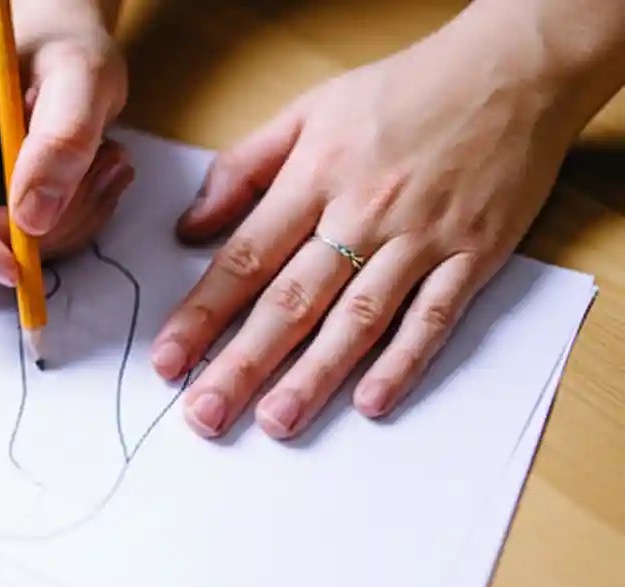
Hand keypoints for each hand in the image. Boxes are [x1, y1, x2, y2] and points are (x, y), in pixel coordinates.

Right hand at [0, 23, 129, 285]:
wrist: (63, 53)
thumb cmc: (65, 50)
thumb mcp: (83, 78)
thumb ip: (63, 139)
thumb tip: (31, 218)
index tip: (13, 260)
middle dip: (12, 240)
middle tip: (83, 192)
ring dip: (43, 235)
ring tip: (93, 175)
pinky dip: (47, 232)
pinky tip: (77, 187)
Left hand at [151, 16, 589, 439]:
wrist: (514, 69)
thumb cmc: (404, 89)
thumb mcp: (308, 109)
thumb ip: (243, 169)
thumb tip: (191, 227)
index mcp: (315, 177)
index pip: (245, 258)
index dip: (202, 313)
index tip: (168, 358)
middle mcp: (363, 212)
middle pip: (293, 300)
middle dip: (243, 362)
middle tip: (206, 413)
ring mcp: (422, 237)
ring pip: (359, 317)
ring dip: (314, 375)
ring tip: (276, 421)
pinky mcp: (473, 254)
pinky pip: (434, 316)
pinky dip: (404, 361)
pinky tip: (371, 401)